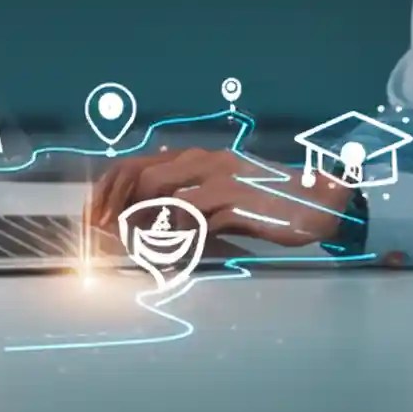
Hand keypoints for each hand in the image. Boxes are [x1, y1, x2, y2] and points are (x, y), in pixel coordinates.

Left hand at [86, 148, 352, 246]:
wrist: (320, 205)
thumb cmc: (270, 203)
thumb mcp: (224, 196)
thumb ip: (189, 201)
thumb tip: (150, 219)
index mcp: (199, 157)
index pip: (137, 164)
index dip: (107, 189)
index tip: (92, 216)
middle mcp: (206, 161)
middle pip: (140, 175)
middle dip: (113, 206)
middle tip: (100, 234)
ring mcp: (220, 180)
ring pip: (161, 197)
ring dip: (141, 225)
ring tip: (133, 247)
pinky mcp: (236, 203)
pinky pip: (192, 221)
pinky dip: (175, 239)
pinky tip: (170, 254)